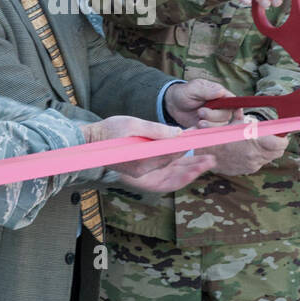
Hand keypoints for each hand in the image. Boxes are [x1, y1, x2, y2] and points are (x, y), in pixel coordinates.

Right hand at [82, 115, 216, 192]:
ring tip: (205, 163)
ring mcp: (140, 175)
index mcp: (140, 160)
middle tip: (212, 160)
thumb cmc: (107, 131)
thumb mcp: (132, 124)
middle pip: (173, 172)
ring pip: (170, 176)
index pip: (170, 157)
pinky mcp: (139, 173)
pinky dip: (176, 171)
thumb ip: (156, 130)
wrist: (87, 143)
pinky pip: (162, 176)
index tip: (202, 144)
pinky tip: (186, 163)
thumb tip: (178, 134)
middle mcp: (141, 172)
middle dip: (194, 167)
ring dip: (188, 170)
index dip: (188, 151)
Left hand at [164, 78, 234, 128]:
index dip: (237, 108)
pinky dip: (204, 132)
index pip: (233, 102)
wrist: (173, 104)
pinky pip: (210, 133)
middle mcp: (219, 108)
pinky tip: (196, 127)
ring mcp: (213, 119)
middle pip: (226, 116)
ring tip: (198, 121)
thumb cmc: (185, 92)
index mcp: (220, 95)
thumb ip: (207, 91)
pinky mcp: (207, 128)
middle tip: (200, 112)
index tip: (236, 113)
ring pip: (220, 126)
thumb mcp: (194, 88)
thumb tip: (221, 92)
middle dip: (214, 116)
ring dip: (210, 125)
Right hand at [206, 112, 289, 175]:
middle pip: (277, 153)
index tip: (282, 134)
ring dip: (268, 151)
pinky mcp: (246, 170)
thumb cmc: (219, 135)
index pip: (281, 144)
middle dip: (278, 145)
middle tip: (274, 138)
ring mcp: (251, 165)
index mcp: (255, 141)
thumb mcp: (237, 124)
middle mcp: (255, 155)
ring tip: (260, 143)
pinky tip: (250, 150)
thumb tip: (264, 120)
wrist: (205, 152)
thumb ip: (252, 123)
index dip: (283, 139)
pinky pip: (258, 164)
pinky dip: (258, 157)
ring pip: (268, 159)